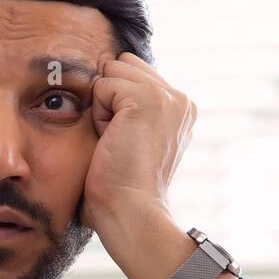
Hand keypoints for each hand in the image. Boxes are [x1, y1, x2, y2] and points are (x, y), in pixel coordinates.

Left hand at [81, 52, 253, 278]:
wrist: (129, 212)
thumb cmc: (120, 189)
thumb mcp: (128, 138)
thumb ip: (125, 106)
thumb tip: (103, 67)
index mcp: (179, 109)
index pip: (132, 74)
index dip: (114, 104)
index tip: (123, 142)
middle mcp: (180, 99)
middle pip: (121, 66)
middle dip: (108, 99)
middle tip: (118, 142)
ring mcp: (167, 97)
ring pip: (111, 73)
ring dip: (102, 107)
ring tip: (116, 142)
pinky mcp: (147, 99)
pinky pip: (102, 84)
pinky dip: (98, 114)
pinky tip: (113, 140)